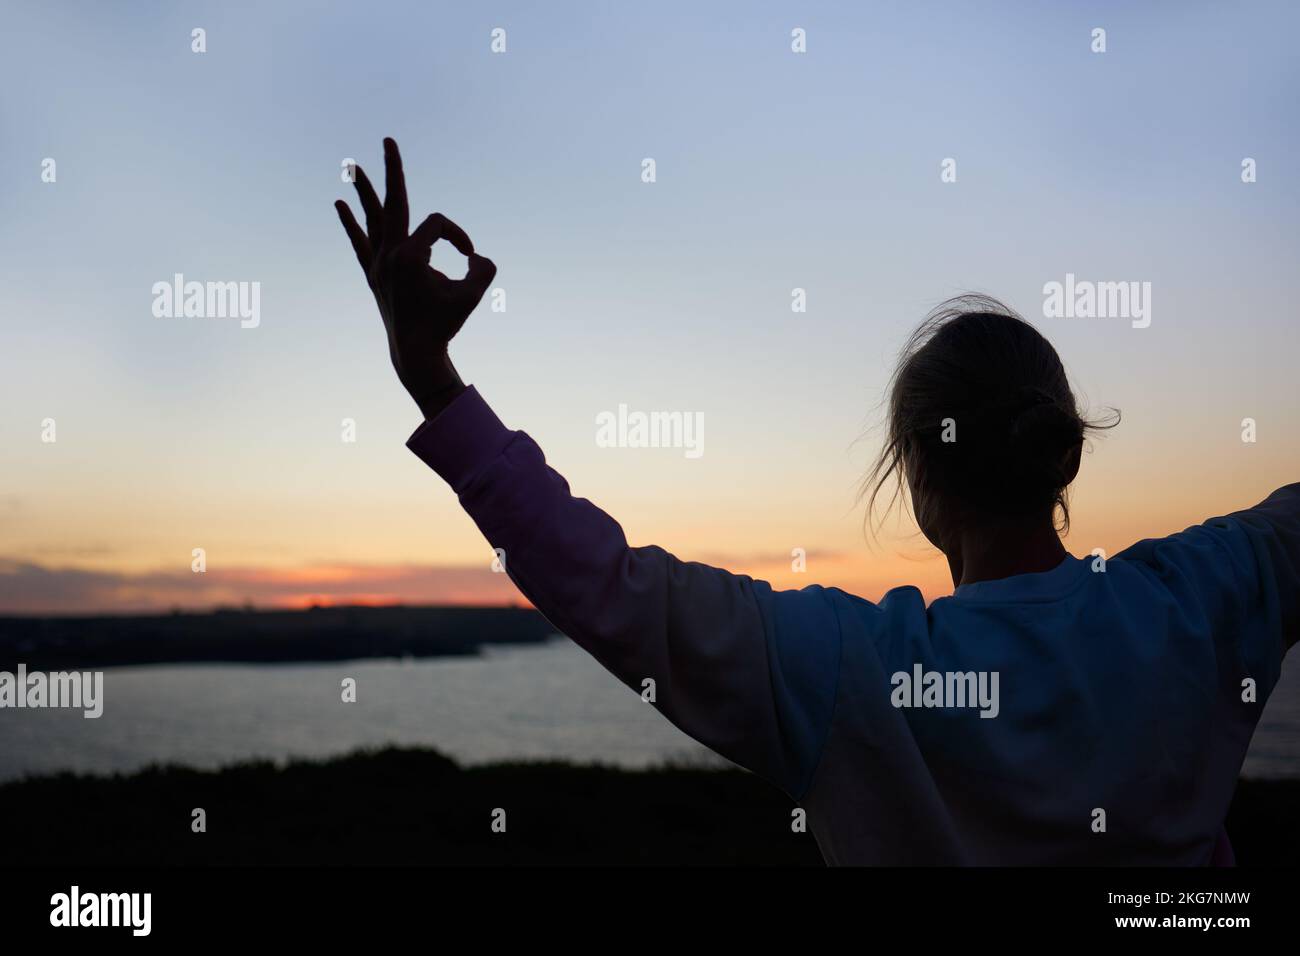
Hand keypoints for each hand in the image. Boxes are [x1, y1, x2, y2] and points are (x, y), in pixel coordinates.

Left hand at [334, 137, 496, 419]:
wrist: (415, 352)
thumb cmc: (445, 325)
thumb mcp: (473, 295)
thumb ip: (483, 269)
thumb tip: (476, 256)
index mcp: (410, 256)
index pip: (439, 226)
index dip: (458, 236)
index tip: (469, 255)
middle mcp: (389, 254)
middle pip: (393, 201)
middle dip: (392, 169)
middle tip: (387, 140)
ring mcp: (378, 263)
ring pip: (372, 218)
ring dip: (364, 191)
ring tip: (351, 166)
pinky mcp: (374, 274)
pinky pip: (360, 242)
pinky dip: (351, 224)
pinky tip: (340, 206)